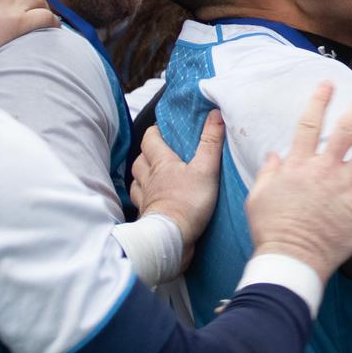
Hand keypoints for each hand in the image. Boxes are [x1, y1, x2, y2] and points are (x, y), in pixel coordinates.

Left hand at [131, 115, 221, 250]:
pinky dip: (143, 199)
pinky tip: (152, 201)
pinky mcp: (147, 217)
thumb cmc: (188, 203)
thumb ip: (211, 142)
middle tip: (157, 152)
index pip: (150, 140)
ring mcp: (146, 199)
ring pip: (136, 182)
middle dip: (146, 154)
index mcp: (162, 164)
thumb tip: (216, 114)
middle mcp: (149, 179)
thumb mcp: (206, 169)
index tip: (161, 130)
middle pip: (139, 161)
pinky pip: (140, 204)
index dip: (154, 133)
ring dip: (141, 176)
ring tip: (152, 175)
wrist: (171, 238)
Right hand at [244, 80, 351, 279]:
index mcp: (298, 165)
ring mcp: (345, 186)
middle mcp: (324, 169)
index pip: (309, 125)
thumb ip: (267, 173)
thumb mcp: (258, 197)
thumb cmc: (272, 231)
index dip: (319, 101)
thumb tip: (273, 155)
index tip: (329, 83)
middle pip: (346, 129)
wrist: (291, 260)